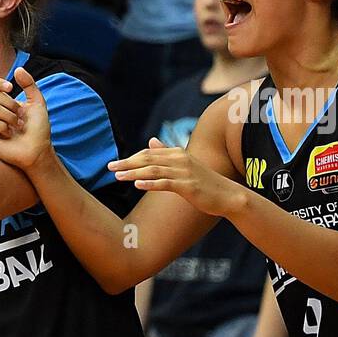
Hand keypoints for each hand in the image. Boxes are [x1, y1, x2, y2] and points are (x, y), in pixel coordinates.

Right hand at [0, 66, 54, 172]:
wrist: (38, 149)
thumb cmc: (38, 129)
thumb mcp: (38, 103)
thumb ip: (29, 84)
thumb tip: (18, 69)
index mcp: (3, 102)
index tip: (10, 87)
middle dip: (11, 105)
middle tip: (19, 118)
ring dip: (10, 117)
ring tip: (16, 128)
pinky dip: (3, 127)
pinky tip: (9, 135)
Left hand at [108, 137, 242, 216]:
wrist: (228, 195)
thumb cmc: (206, 182)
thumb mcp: (186, 164)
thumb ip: (167, 152)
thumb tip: (151, 141)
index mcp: (178, 153)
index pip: (149, 153)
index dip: (131, 158)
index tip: (116, 163)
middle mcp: (180, 159)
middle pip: (148, 159)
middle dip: (127, 163)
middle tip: (109, 166)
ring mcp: (185, 172)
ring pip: (153, 170)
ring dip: (134, 173)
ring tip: (118, 176)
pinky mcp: (188, 186)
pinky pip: (166, 184)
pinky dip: (150, 184)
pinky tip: (137, 186)